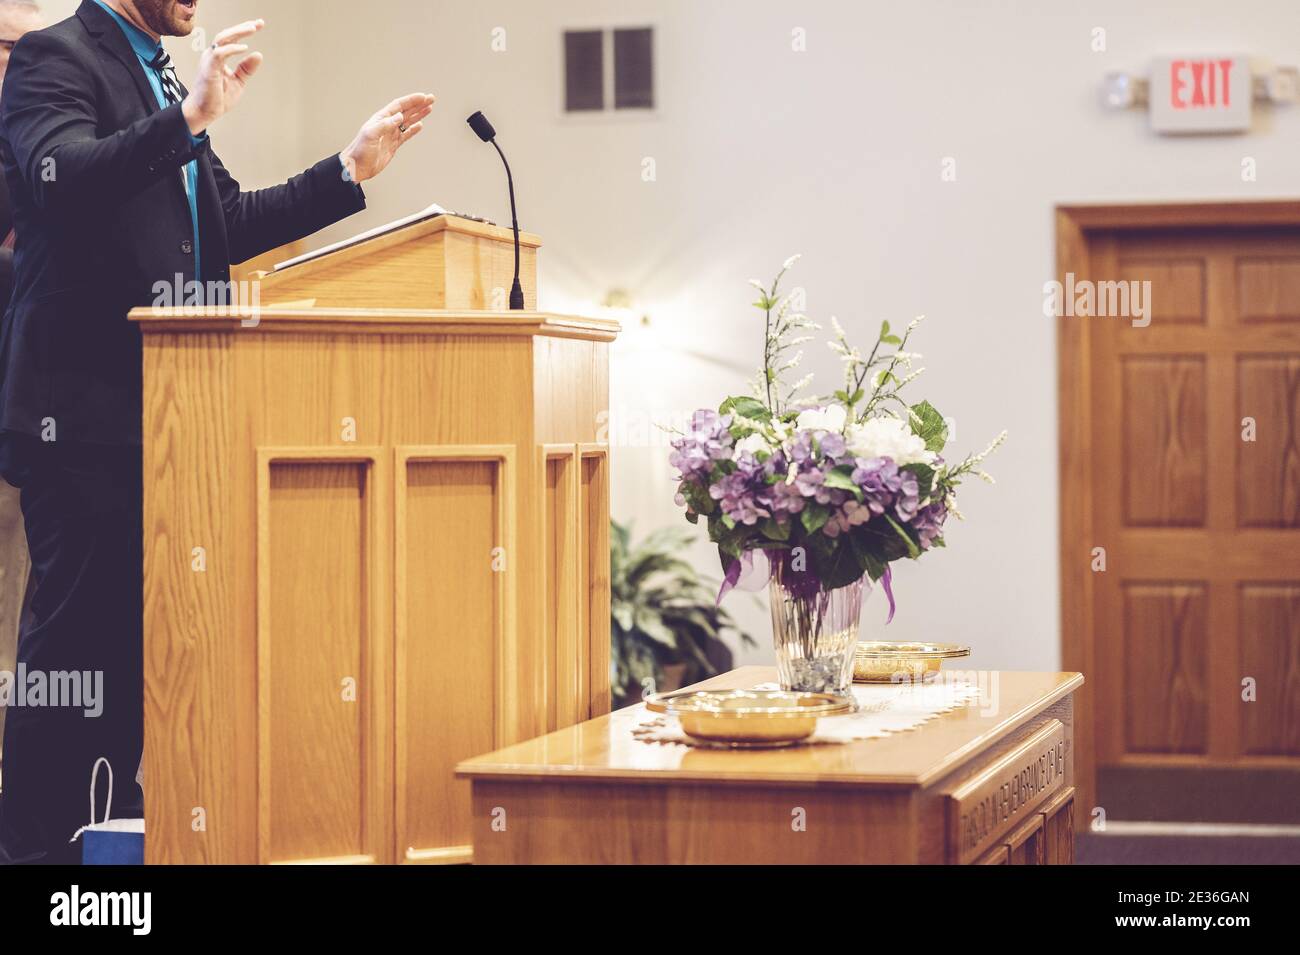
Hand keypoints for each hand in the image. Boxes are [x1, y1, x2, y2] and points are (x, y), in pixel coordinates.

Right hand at [181, 19, 265, 135]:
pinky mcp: (209, 68)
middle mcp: (212, 55)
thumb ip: (246, 68)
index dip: (244, 30)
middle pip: (227, 34)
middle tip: (258, 23)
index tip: (258, 25)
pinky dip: (232, 48)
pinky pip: (220, 53)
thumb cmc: (217, 98)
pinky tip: (244, 48)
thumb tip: (258, 54)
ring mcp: (209, 60)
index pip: (231, 39)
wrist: (204, 112)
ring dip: (238, 32)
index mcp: (218, 57)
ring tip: (252, 29)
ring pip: (222, 39)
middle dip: (242, 27)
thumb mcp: (238, 81)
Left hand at [339, 93, 434, 183]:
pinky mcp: (394, 144)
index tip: (423, 97)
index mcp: (381, 119)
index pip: (399, 106)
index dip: (411, 100)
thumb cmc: (360, 150)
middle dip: (418, 104)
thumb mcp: (371, 135)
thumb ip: (385, 124)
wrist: (357, 167)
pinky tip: (420, 125)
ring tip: (429, 108)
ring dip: (418, 114)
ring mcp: (391, 134)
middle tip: (431, 98)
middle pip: (406, 111)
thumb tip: (400, 116)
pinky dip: (414, 129)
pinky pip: (406, 134)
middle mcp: (387, 124)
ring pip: (408, 121)